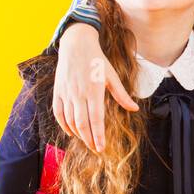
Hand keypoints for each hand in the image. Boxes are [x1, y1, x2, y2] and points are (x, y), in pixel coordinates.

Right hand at [53, 23, 137, 151]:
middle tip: (95, 148)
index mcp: (94, 90)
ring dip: (78, 133)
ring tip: (87, 141)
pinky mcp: (58, 92)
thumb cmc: (97, 61)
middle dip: (88, 139)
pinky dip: (64, 125)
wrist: (76, 45)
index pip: (96, 119)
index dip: (98, 135)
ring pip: (70, 120)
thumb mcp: (112, 76)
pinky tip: (71, 132)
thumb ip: (121, 95)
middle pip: (82, 123)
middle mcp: (79, 93)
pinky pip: (58, 113)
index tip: (101, 148)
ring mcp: (66, 93)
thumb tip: (135, 109)